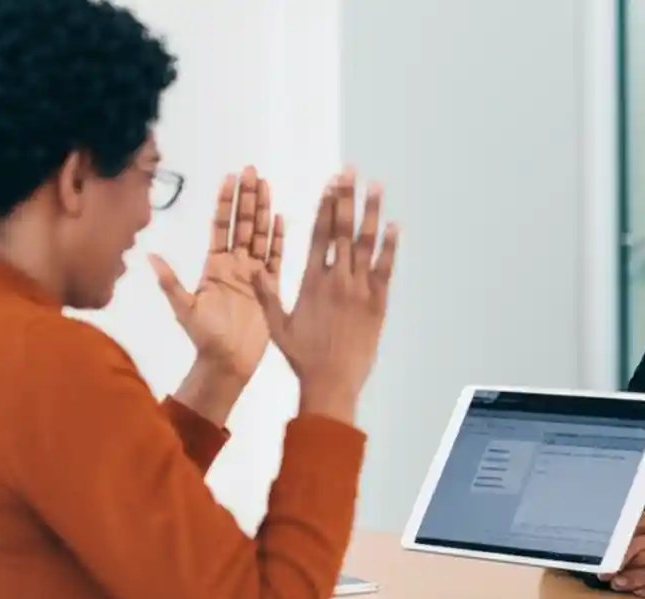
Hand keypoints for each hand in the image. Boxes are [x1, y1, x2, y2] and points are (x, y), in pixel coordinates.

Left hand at [149, 166, 282, 382]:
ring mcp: (254, 275)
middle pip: (243, 224)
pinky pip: (276, 259)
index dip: (225, 202)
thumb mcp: (183, 308)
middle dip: (247, 197)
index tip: (229, 177)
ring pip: (261, 236)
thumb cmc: (204, 338)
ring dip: (263, 211)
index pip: (221, 226)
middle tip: (251, 170)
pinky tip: (281, 219)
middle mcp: (235, 265)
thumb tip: (149, 255)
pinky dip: (279, 239)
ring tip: (267, 185)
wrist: (228, 363)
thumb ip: (170, 282)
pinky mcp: (270, 288)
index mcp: (215, 266)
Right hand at [255, 169, 397, 423]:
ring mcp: (360, 289)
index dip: (325, 206)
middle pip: (342, 230)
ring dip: (371, 212)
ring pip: (366, 243)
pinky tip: (394, 225)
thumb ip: (267, 295)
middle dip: (346, 198)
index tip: (329, 184)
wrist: (333, 381)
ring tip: (375, 186)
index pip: (319, 234)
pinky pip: (385, 268)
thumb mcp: (278, 325)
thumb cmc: (303, 356)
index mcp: (312, 281)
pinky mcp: (378, 302)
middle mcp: (337, 279)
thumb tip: (250, 269)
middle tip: (350, 171)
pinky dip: (390, 246)